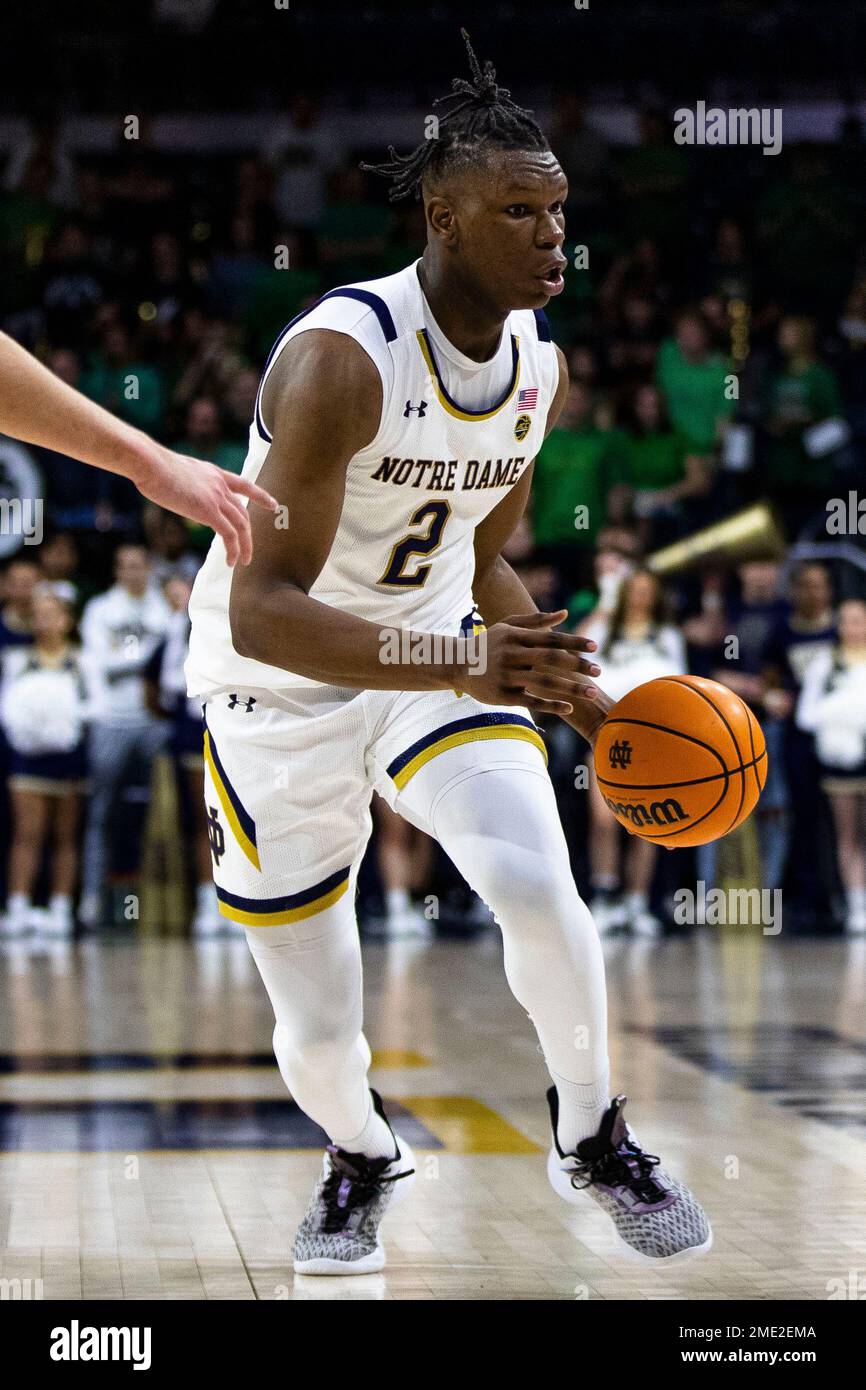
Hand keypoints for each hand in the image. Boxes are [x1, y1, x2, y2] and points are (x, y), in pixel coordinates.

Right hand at [131, 444, 277, 565]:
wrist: (151, 463)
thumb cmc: (153, 466)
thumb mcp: (176, 471)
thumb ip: (186, 483)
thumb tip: (177, 491)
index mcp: (214, 473)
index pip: (244, 485)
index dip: (260, 496)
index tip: (273, 504)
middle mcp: (220, 485)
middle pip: (243, 512)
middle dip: (248, 534)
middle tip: (248, 551)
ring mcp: (216, 498)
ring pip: (241, 526)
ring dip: (244, 546)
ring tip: (243, 561)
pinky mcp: (208, 511)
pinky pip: (229, 534)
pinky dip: (233, 550)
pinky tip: (231, 562)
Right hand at [465, 609, 601, 715]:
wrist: (457, 665)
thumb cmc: (489, 643)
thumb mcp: (508, 627)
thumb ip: (537, 620)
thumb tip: (565, 613)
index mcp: (515, 636)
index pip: (550, 638)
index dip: (573, 642)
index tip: (595, 647)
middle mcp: (511, 654)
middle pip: (550, 659)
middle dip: (577, 665)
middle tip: (599, 671)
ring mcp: (506, 676)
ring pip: (543, 682)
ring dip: (570, 688)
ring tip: (591, 693)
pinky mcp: (502, 696)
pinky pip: (531, 701)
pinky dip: (551, 705)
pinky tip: (569, 708)